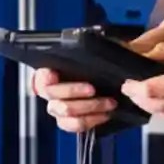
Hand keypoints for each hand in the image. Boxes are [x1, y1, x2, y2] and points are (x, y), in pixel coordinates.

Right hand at [34, 36, 151, 132]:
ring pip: (62, 111)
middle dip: (72, 90)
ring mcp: (61, 108)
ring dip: (87, 107)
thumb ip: (102, 45)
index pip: (38, 73)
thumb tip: (98, 38)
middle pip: (50, 93)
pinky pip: (72, 125)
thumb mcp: (108, 53)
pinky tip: (104, 114)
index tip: (53, 74)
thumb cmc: (110, 70)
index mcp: (56, 71)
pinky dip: (89, 121)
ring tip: (107, 102)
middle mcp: (54, 90)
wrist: (124, 92)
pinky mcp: (72, 122)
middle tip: (92, 88)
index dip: (43, 76)